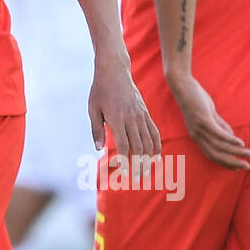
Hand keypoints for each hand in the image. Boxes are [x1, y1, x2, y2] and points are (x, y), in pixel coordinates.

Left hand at [89, 54, 161, 168]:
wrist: (114, 71)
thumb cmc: (100, 90)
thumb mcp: (93, 109)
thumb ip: (97, 130)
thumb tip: (98, 148)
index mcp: (117, 119)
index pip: (124, 146)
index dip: (125, 162)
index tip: (125, 173)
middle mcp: (132, 119)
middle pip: (139, 147)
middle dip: (139, 165)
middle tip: (138, 178)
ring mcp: (141, 115)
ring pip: (149, 141)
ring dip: (149, 158)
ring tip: (147, 171)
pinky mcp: (145, 112)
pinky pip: (154, 131)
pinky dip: (157, 144)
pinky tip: (156, 155)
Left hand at [167, 72, 249, 169]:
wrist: (183, 86)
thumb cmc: (196, 99)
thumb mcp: (209, 115)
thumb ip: (220, 126)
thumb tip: (232, 137)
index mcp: (197, 136)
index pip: (211, 155)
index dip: (225, 162)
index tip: (237, 168)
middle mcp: (197, 135)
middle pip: (215, 154)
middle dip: (232, 162)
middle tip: (246, 166)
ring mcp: (199, 128)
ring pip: (219, 146)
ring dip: (236, 152)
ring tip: (249, 154)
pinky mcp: (204, 120)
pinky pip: (219, 134)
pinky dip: (231, 140)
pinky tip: (241, 143)